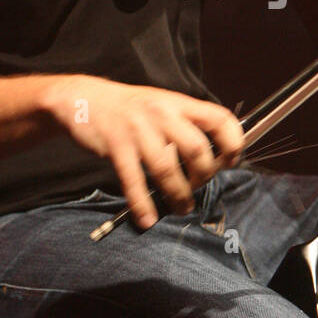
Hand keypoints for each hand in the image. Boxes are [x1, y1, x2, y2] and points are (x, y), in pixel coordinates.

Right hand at [45, 77, 242, 228]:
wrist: (85, 98)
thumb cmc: (131, 108)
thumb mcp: (164, 104)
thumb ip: (187, 123)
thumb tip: (215, 154)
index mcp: (179, 104)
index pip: (220, 119)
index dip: (233, 143)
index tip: (231, 161)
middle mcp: (162, 114)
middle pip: (198, 149)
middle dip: (204, 177)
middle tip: (198, 186)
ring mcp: (138, 130)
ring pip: (168, 169)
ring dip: (179, 195)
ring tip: (182, 207)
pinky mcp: (117, 146)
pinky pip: (134, 181)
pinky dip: (142, 204)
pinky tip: (147, 219)